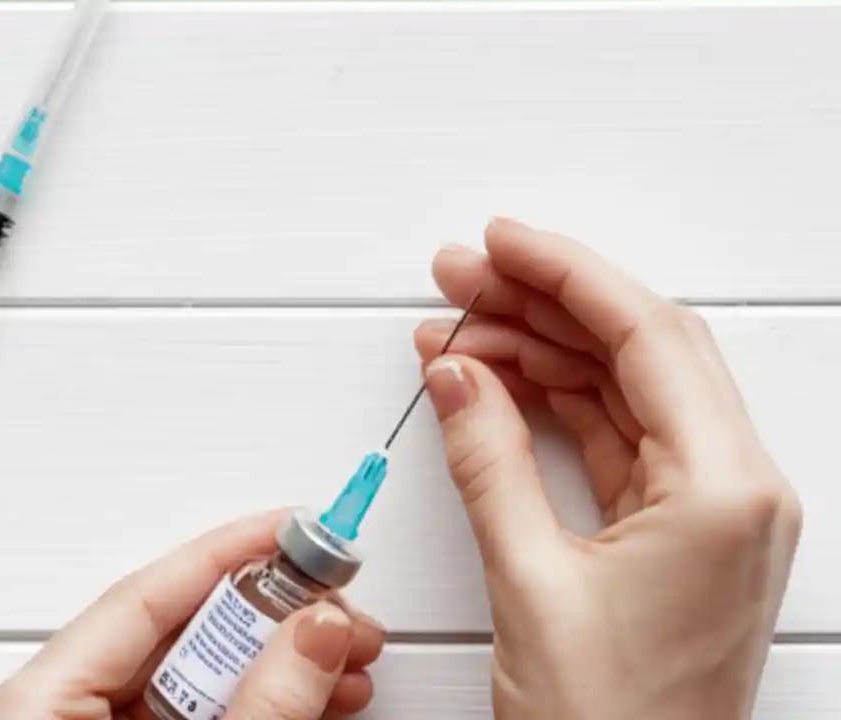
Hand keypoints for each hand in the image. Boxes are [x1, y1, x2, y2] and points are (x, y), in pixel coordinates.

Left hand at [0, 510, 384, 719]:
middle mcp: (38, 716)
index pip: (142, 594)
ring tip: (345, 663)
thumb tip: (315, 628)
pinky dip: (244, 710)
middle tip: (344, 607)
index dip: (228, 551)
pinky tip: (303, 702)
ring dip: (271, 672)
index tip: (295, 524)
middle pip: (172, 638)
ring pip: (185, 686)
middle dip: (272, 621)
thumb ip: (258, 709)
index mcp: (26, 709)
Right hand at [415, 218, 802, 719]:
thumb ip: (487, 460)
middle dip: (546, 303)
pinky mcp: (679, 535)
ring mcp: (713, 512)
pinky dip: (554, 406)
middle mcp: (737, 491)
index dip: (566, 273)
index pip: (645, 336)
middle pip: (640, 350)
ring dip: (544, 352)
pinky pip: (617, 439)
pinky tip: (495, 386)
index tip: (502, 242)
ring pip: (627, 390)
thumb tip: (457, 373)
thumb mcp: (528, 583)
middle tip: (463, 279)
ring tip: (459, 330)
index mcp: (725, 492)